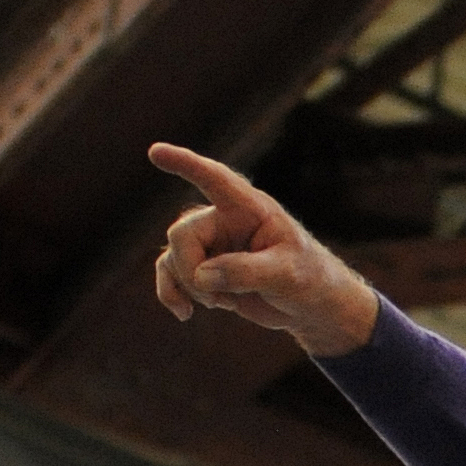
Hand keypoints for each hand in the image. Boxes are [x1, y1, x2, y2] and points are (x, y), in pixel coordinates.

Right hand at [150, 142, 379, 356]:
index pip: (214, 179)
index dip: (185, 164)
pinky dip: (171, 293)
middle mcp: (224, 220)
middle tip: (215, 298)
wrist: (310, 305)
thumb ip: (246, 272)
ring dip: (185, 285)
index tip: (155, 152)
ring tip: (215, 304)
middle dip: (191, 269)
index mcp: (249, 208)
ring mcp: (211, 244)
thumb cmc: (309, 278)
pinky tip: (184, 313)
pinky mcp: (204, 268)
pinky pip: (170, 274)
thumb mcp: (287, 275)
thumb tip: (201, 276)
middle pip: (183, 234)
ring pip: (172, 256)